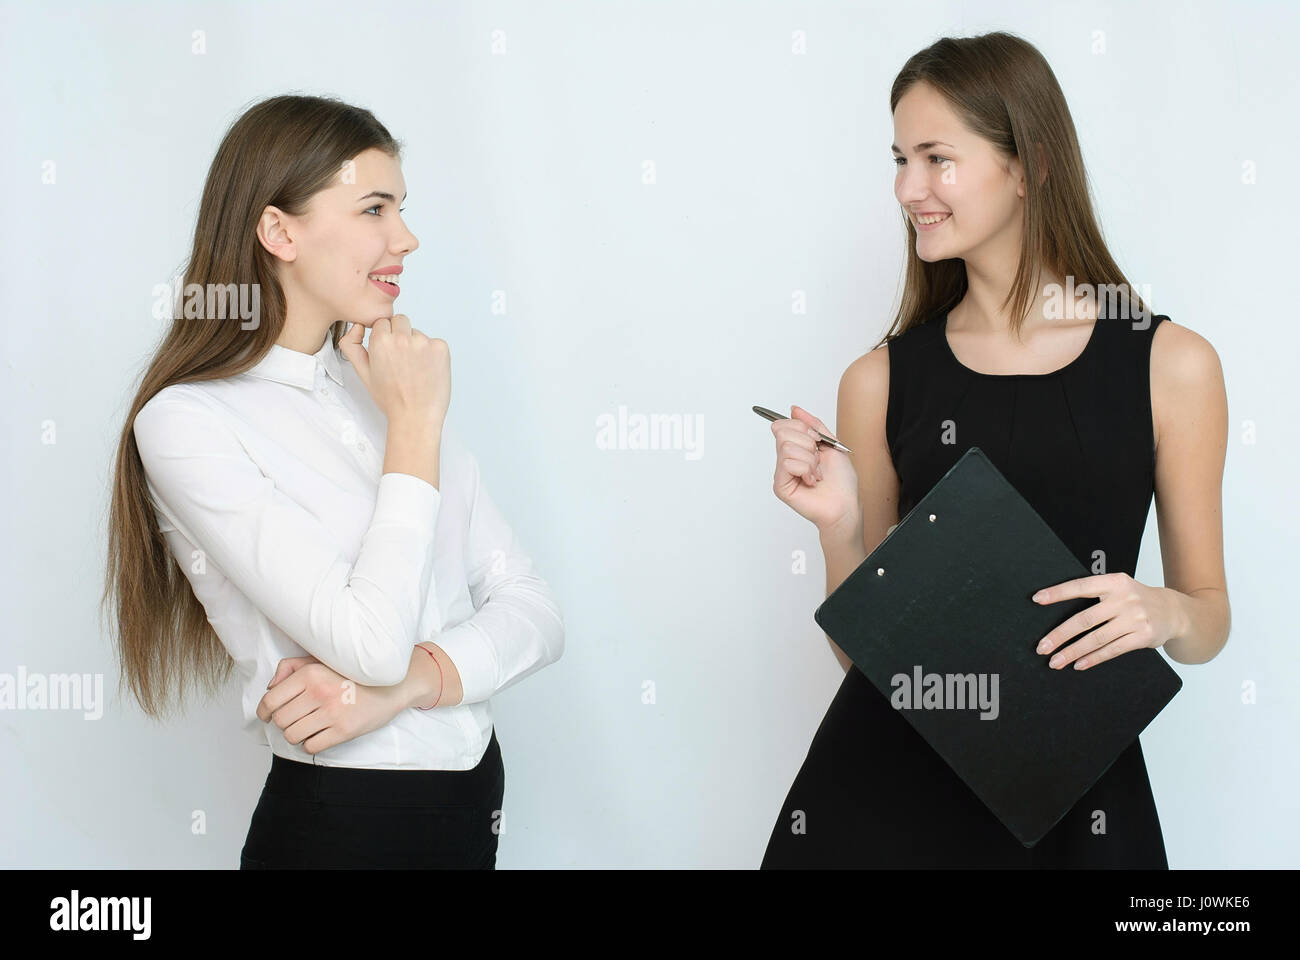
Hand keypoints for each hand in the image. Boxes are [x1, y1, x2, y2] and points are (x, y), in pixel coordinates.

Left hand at [256, 656, 411, 753]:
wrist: (393, 685)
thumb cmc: (355, 674)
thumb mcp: (322, 661)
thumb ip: (291, 667)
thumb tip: (270, 687)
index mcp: (311, 674)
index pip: (271, 700)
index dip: (264, 711)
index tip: (266, 715)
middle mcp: (319, 692)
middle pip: (281, 720)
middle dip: (283, 723)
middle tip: (293, 719)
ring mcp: (332, 713)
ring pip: (293, 735)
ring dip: (296, 734)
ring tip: (306, 727)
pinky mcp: (343, 730)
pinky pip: (311, 746)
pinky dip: (310, 744)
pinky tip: (318, 735)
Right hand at [339, 314, 450, 430]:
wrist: (416, 417)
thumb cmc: (391, 399)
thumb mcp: (363, 373)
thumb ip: (351, 346)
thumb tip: (358, 326)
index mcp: (381, 341)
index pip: (382, 322)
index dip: (385, 338)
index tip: (388, 353)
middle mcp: (402, 337)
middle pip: (400, 321)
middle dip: (399, 335)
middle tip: (401, 361)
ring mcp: (424, 342)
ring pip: (417, 333)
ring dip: (416, 345)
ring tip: (414, 370)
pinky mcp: (441, 347)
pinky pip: (434, 342)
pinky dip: (432, 354)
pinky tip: (427, 371)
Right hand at [771, 405, 860, 537]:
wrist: (846, 504)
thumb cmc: (841, 480)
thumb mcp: (831, 443)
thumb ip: (813, 424)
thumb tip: (794, 409)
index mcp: (795, 448)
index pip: (782, 425)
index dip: (802, 427)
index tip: (818, 440)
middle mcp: (785, 459)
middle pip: (782, 432)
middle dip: (808, 442)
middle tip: (818, 459)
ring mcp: (781, 473)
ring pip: (787, 447)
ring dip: (810, 459)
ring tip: (817, 473)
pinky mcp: (780, 486)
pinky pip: (787, 463)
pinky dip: (806, 469)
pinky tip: (811, 480)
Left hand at [1032, 573, 1179, 669]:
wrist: (1173, 611)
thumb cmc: (1135, 599)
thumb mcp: (1118, 587)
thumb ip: (1095, 593)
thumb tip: (1057, 606)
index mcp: (1114, 582)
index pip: (1080, 586)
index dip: (1058, 592)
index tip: (1037, 599)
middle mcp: (1125, 599)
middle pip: (1084, 619)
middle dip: (1060, 635)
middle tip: (1042, 646)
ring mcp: (1134, 618)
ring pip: (1096, 638)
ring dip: (1072, 652)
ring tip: (1055, 661)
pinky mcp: (1142, 637)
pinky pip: (1112, 649)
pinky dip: (1093, 658)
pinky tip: (1078, 664)